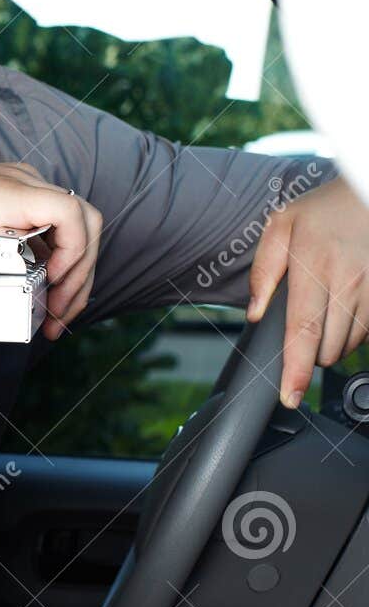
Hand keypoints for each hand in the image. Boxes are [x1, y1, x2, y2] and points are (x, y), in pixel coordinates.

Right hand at [0, 161, 101, 339]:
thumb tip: (17, 295)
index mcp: (12, 190)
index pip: (68, 226)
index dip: (74, 271)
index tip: (56, 310)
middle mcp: (21, 180)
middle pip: (84, 225)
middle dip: (82, 278)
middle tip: (61, 318)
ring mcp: (17, 183)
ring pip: (85, 221)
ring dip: (80, 273)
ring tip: (57, 311)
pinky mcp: (10, 193)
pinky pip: (70, 218)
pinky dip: (73, 253)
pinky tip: (53, 283)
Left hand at [247, 175, 368, 405]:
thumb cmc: (324, 211)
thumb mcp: (280, 227)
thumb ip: (263, 271)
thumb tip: (253, 312)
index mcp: (313, 266)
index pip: (302, 330)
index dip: (296, 370)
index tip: (290, 395)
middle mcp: (347, 280)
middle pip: (327, 347)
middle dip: (309, 354)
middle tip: (302, 328)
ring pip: (349, 344)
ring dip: (332, 343)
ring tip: (324, 312)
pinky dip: (354, 333)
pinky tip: (345, 309)